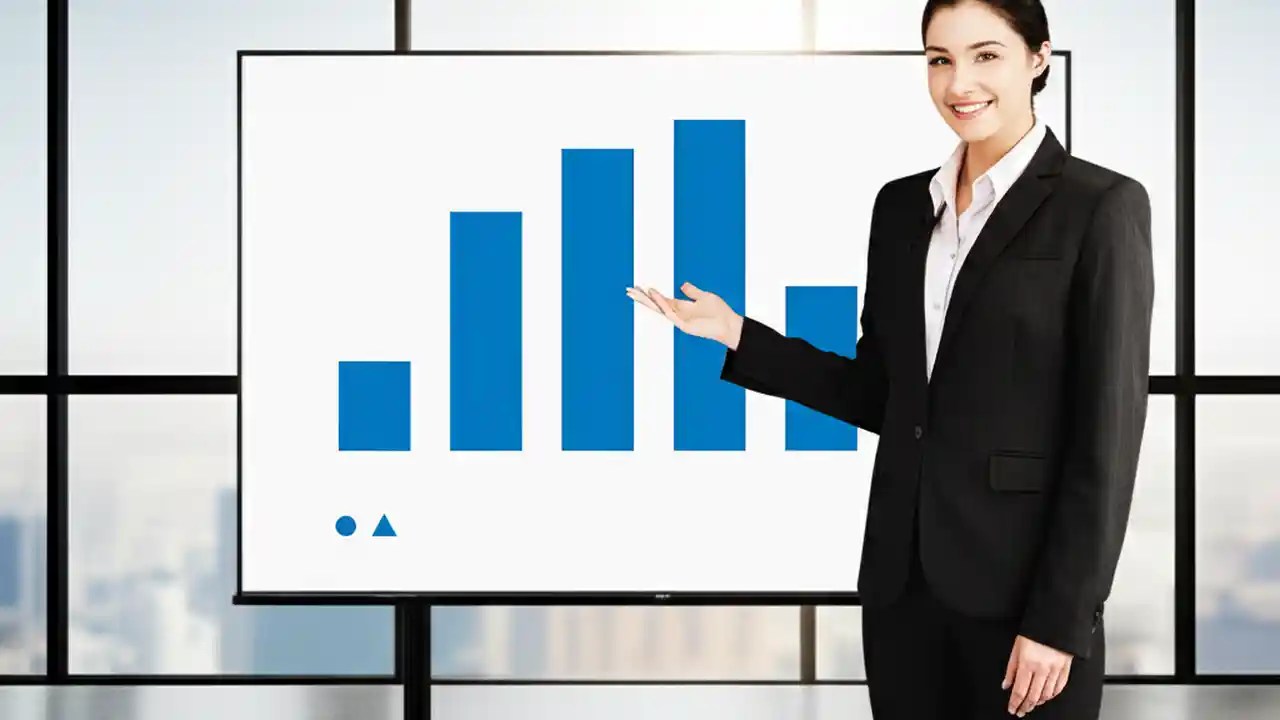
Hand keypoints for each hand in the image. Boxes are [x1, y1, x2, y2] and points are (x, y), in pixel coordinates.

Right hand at [626, 282, 743, 348]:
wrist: (729, 324)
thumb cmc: (719, 312)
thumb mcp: (703, 296)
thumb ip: (692, 291)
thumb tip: (682, 284)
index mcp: (681, 307)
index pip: (661, 300)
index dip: (650, 294)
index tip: (639, 287)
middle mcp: (678, 313)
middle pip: (656, 305)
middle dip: (643, 298)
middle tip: (629, 291)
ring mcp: (680, 320)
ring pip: (660, 309)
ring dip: (649, 300)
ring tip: (637, 292)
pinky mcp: (684, 325)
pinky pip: (670, 313)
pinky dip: (662, 304)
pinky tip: (655, 296)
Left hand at [1003, 634, 1071, 715]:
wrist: (1055, 621)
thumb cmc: (1034, 632)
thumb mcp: (1016, 648)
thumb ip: (1011, 668)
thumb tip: (1006, 684)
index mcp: (1028, 664)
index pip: (1020, 691)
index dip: (1015, 703)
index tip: (1012, 708)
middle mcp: (1042, 669)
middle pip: (1033, 696)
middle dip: (1026, 706)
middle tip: (1021, 711)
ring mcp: (1055, 670)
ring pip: (1047, 694)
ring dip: (1038, 702)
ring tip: (1031, 704)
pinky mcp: (1065, 669)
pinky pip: (1059, 687)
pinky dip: (1052, 695)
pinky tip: (1046, 696)